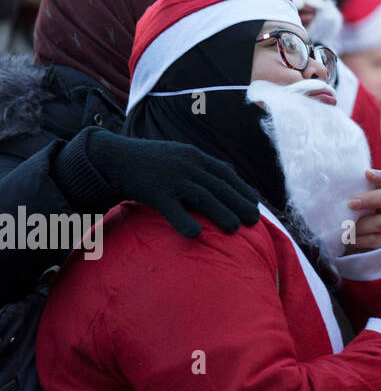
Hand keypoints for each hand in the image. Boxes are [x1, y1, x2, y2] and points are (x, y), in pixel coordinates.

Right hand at [83, 128, 261, 236]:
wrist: (114, 157)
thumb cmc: (149, 161)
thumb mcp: (178, 155)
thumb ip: (200, 165)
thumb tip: (225, 175)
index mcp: (195, 156)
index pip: (226, 172)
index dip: (242, 188)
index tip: (255, 202)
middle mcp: (188, 164)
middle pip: (220, 185)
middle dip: (239, 203)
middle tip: (254, 220)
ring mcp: (172, 177)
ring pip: (203, 196)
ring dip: (222, 213)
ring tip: (235, 229)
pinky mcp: (154, 191)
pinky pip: (172, 208)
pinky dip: (184, 221)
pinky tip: (195, 235)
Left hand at [345, 168, 380, 252]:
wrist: (363, 248)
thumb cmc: (354, 222)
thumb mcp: (353, 209)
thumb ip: (348, 199)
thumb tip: (326, 191)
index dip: (377, 176)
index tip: (366, 173)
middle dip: (369, 199)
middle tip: (351, 203)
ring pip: (379, 222)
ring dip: (359, 226)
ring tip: (345, 229)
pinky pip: (374, 240)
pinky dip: (359, 240)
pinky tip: (351, 240)